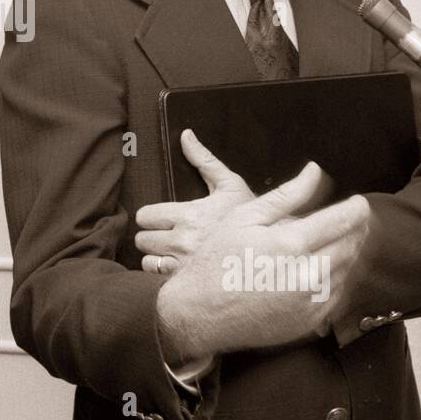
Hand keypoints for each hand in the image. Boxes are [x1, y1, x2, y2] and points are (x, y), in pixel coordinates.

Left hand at [135, 130, 335, 274]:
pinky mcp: (191, 284)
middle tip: (164, 236)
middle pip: (142, 239)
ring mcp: (186, 264)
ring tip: (169, 253)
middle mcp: (184, 240)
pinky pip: (158, 279)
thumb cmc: (253, 217)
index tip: (159, 219)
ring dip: (154, 256)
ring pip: (147, 260)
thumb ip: (204, 160)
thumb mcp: (230, 185)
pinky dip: (161, 274)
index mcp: (190, 214)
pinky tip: (176, 269)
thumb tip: (185, 135)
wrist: (278, 251)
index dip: (149, 217)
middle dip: (151, 236)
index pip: (145, 216)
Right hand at [151, 136, 369, 361]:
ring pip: (347, 272)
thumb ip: (285, 195)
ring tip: (342, 240)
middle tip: (356, 219)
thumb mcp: (244, 218)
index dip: (356, 209)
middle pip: (350, 247)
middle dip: (357, 230)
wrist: (200, 313)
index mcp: (291, 243)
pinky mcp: (309, 322)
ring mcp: (310, 302)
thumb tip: (315, 171)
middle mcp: (307, 275)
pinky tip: (326, 269)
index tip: (360, 202)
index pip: (341, 221)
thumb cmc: (217, 261)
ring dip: (350, 253)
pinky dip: (338, 279)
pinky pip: (337, 296)